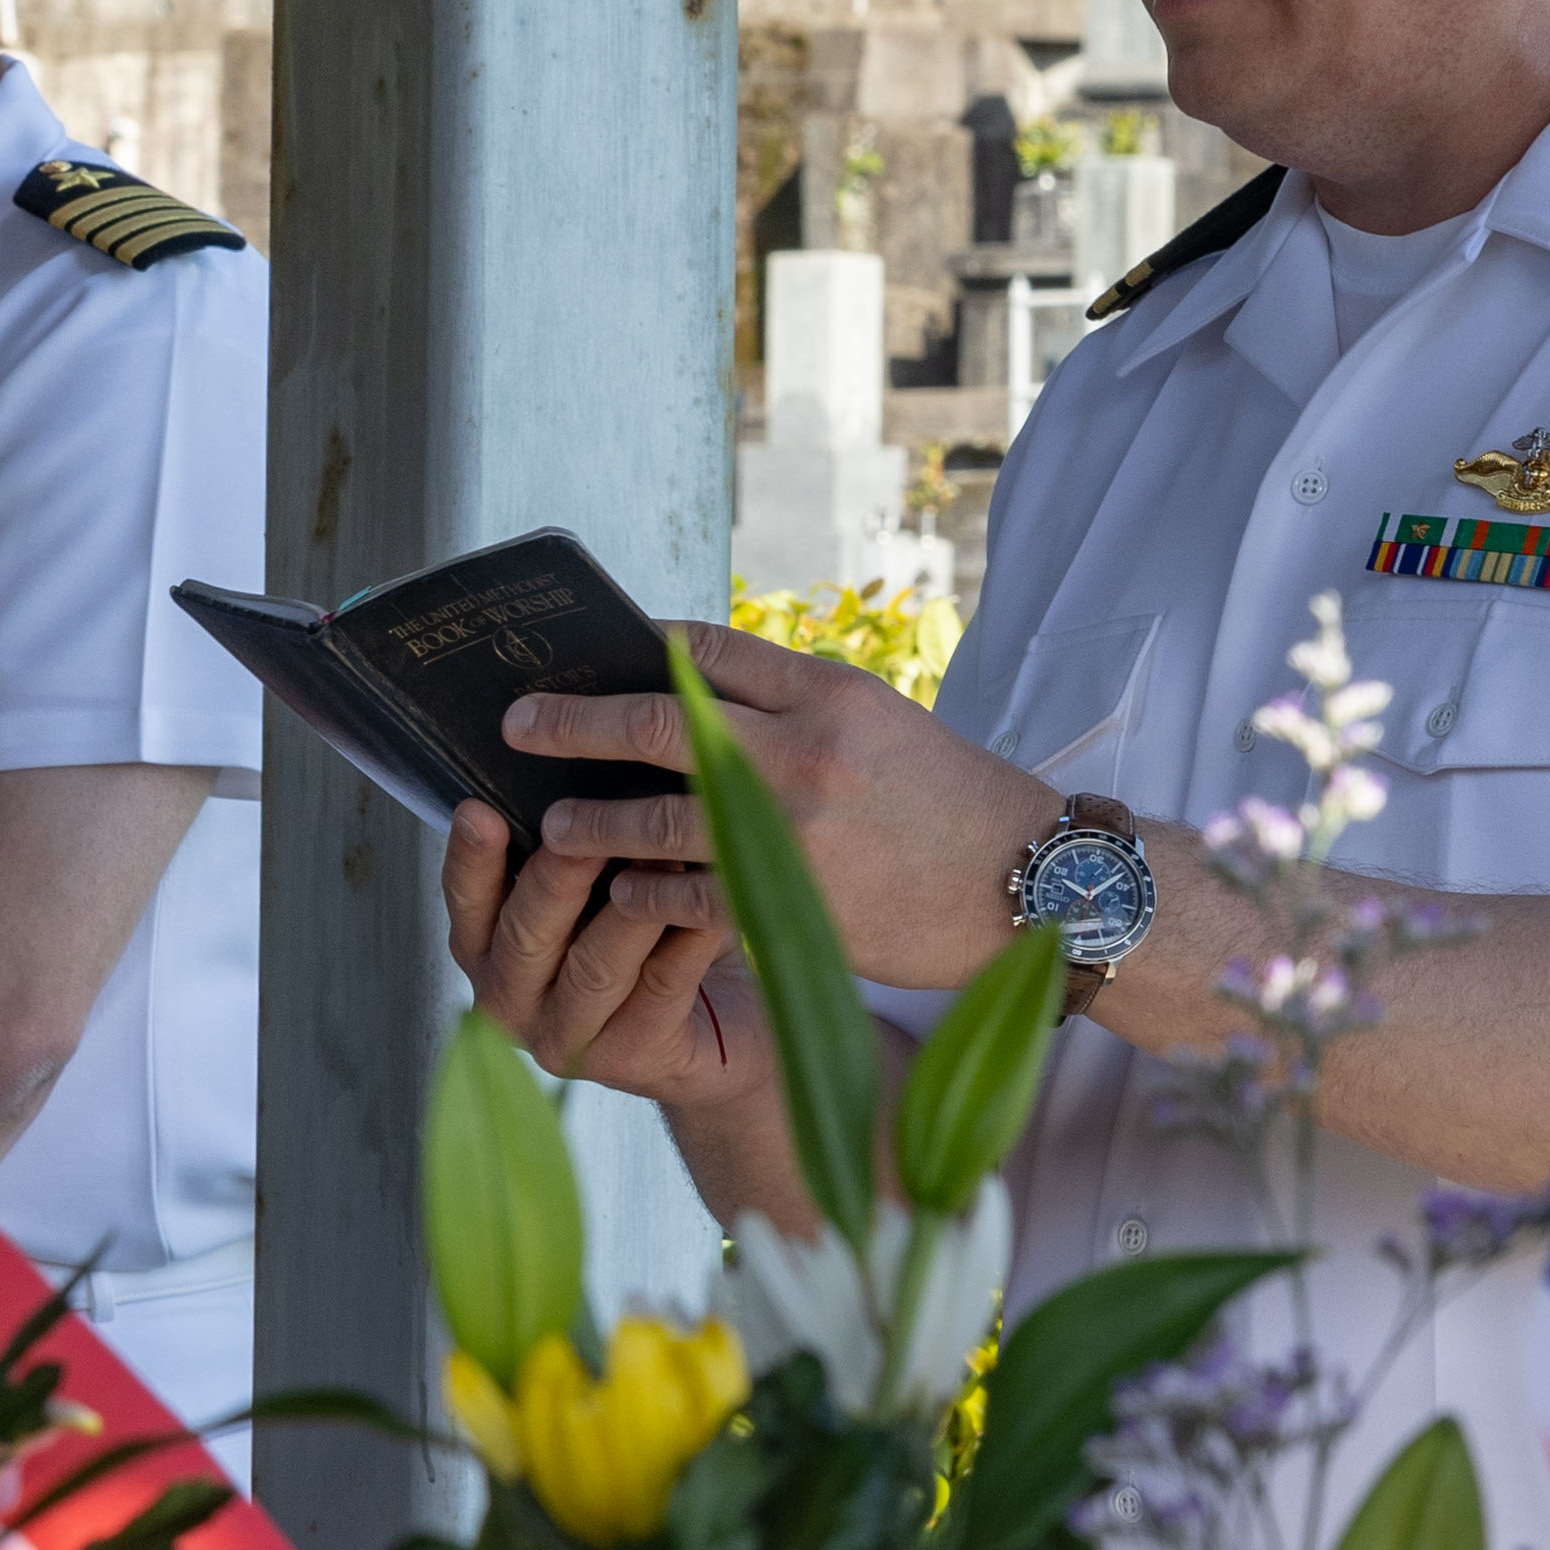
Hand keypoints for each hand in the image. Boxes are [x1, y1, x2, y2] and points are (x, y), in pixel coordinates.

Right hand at [441, 803, 773, 1108]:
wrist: (718, 1026)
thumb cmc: (645, 937)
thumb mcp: (597, 886)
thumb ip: (572, 842)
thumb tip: (577, 751)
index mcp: (487, 949)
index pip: (467, 899)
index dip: (471, 857)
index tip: (478, 809)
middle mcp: (512, 1001)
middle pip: (526, 933)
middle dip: (556, 877)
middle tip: (579, 828)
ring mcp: (570, 1038)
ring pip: (594, 967)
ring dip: (631, 910)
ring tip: (664, 856)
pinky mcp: (634, 1059)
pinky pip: (661, 989)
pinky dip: (687, 942)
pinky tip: (714, 903)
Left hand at [500, 618, 1062, 990]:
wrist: (1030, 883)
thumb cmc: (954, 802)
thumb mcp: (884, 725)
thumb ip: (797, 711)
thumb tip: (699, 704)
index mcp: (828, 691)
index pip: (706, 650)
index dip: (636, 648)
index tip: (590, 653)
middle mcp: (804, 749)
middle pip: (657, 719)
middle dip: (575, 721)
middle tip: (519, 723)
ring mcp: (792, 828)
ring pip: (656, 814)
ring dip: (591, 818)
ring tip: (552, 824)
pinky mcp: (788, 900)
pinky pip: (684, 895)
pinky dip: (641, 892)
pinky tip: (617, 891)